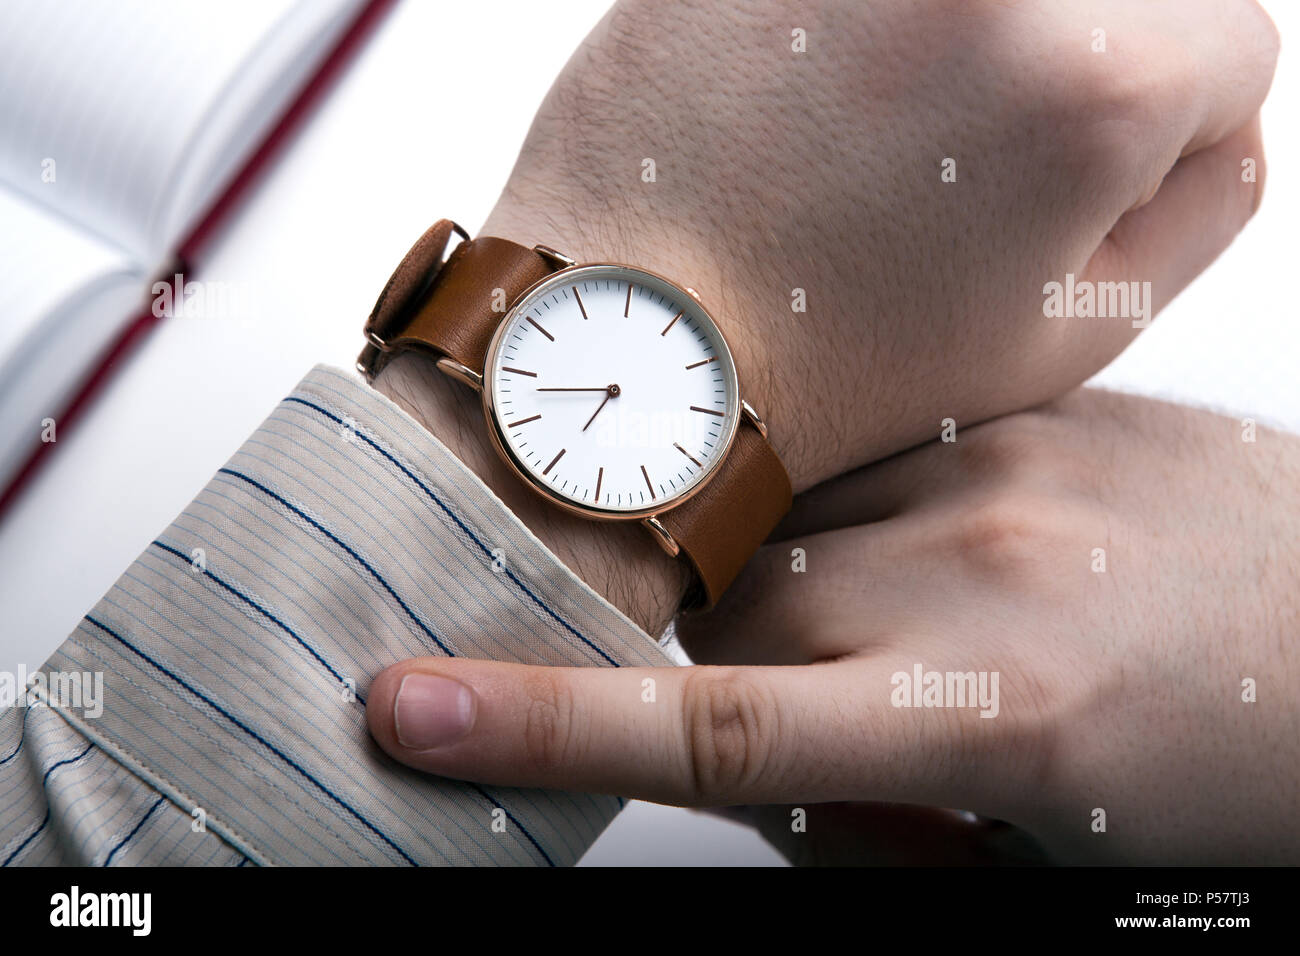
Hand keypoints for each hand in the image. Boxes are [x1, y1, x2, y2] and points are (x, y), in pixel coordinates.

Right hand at [365, 390, 1299, 863]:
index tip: (410, 710)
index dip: (544, 727)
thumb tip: (775, 776)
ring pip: (781, 536)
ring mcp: (995, 468)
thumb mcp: (1052, 842)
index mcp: (994, 710)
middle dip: (731, 683)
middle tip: (840, 728)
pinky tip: (936, 550)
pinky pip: (859, 459)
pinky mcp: (1018, 411)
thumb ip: (879, 808)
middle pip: (726, 624)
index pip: (717, 728)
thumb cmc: (1245, 757)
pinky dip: (854, 520)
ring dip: (797, 600)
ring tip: (911, 638)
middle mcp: (974, 569)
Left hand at [376, 0, 1277, 630]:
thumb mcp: (1065, 333)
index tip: (1060, 193)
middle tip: (964, 172)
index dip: (1155, 136)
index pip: (1231, 43)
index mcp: (1095, 86)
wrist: (637, 345)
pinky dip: (863, 24)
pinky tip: (813, 104)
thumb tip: (1213, 114)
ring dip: (972, 40)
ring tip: (877, 142)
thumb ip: (1198, 204)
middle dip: (1076, 71)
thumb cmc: (842, 367)